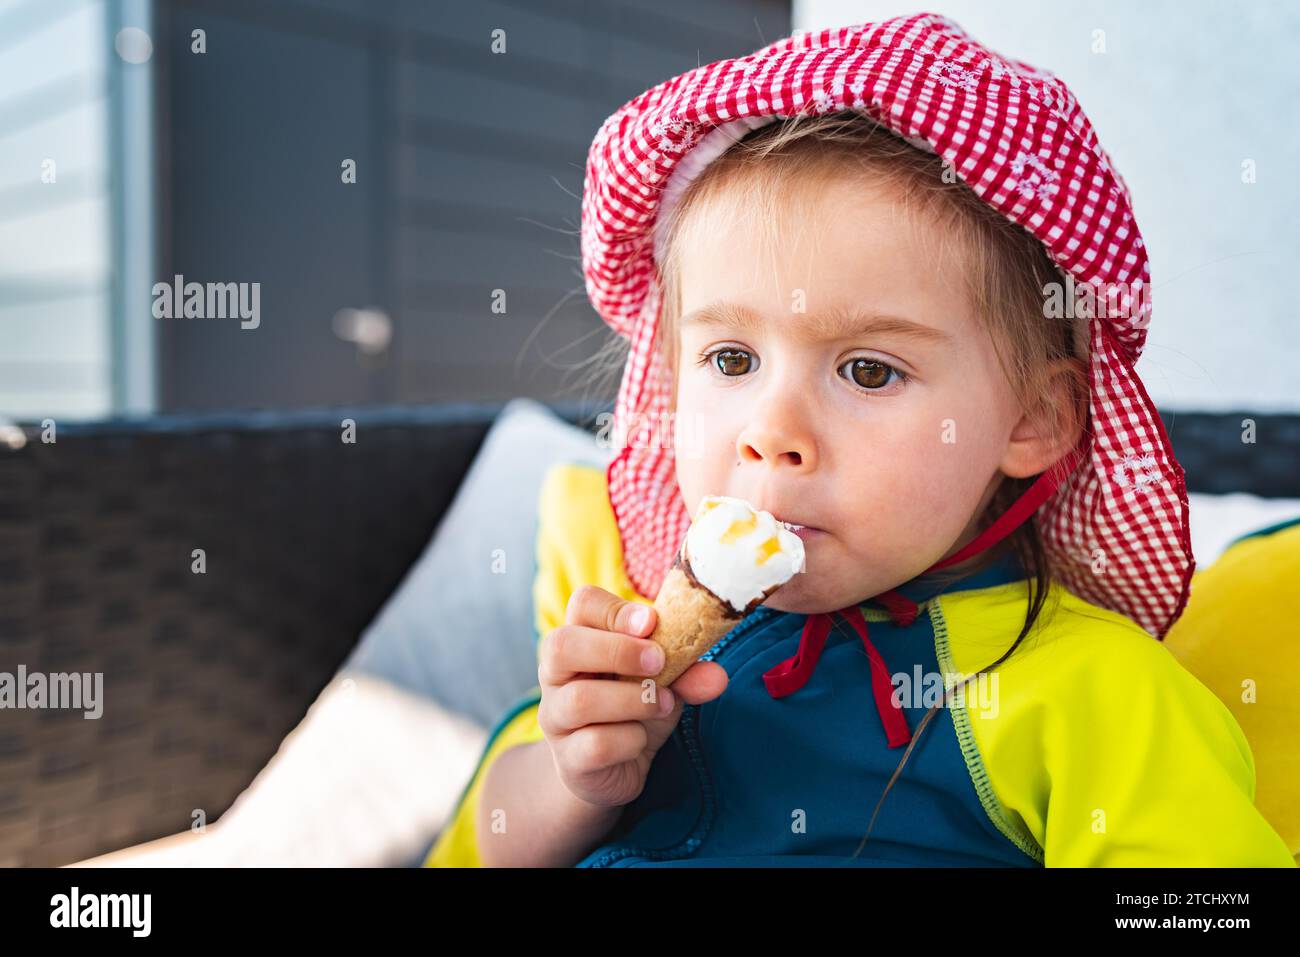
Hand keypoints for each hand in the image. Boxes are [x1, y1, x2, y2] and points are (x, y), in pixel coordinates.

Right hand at [537, 584, 727, 808]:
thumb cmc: (632, 711)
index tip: (651, 622)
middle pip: (562, 645)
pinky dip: (629, 740)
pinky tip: (640, 740)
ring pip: (580, 700)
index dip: (615, 609)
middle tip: (657, 662)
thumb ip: (686, 673)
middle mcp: (556, 675)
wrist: (612, 769)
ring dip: (634, 700)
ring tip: (664, 704)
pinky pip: (596, 745)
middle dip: (618, 650)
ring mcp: (555, 718)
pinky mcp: (568, 759)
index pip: (582, 604)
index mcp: (580, 640)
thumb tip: (717, 676)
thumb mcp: (663, 683)